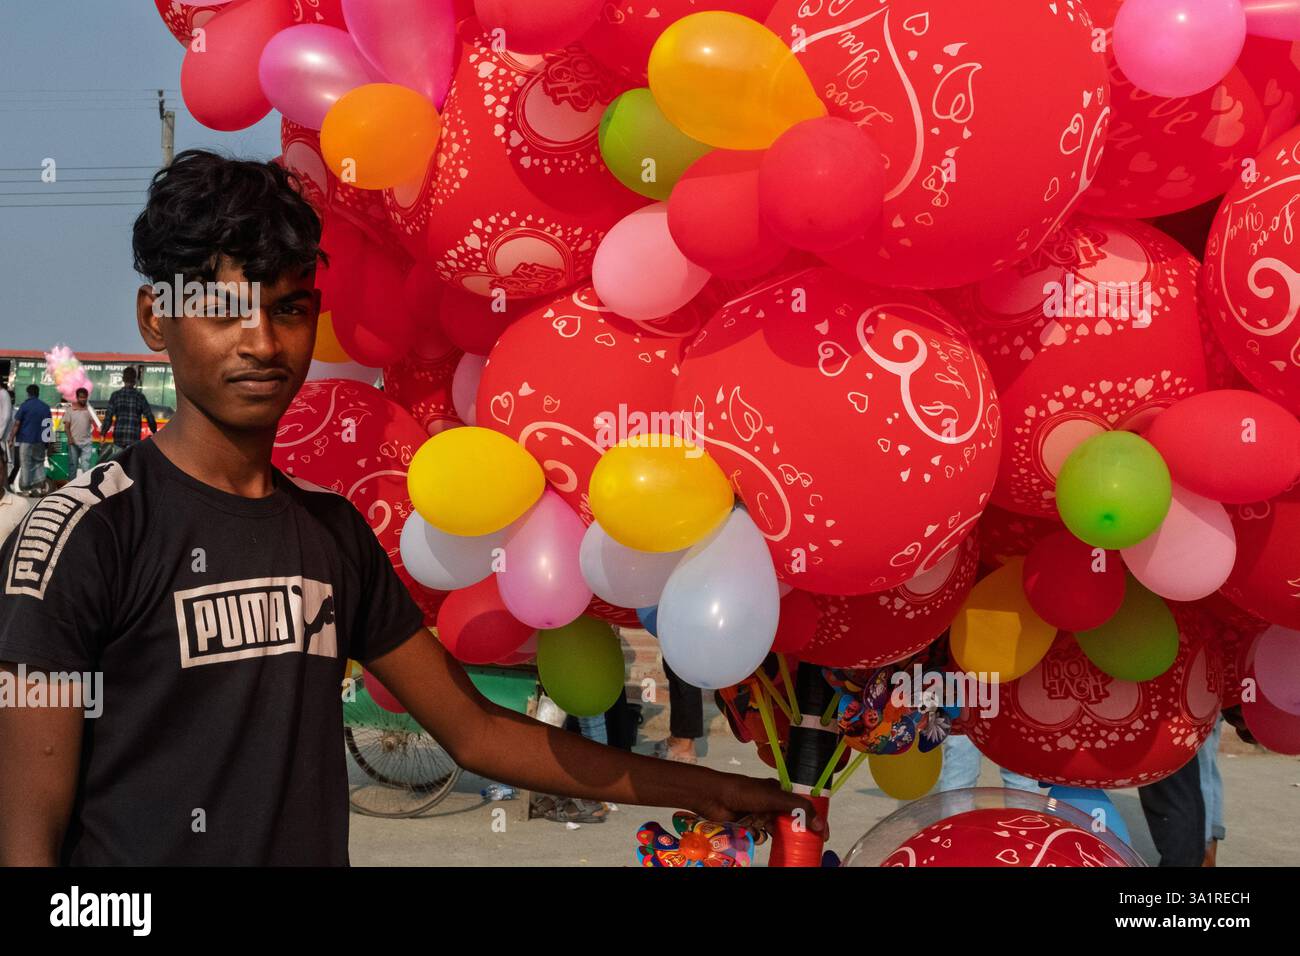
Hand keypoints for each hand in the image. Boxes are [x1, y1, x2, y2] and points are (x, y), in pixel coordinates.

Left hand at [691, 772, 826, 838]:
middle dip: (798, 831)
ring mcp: (760, 814)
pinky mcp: (749, 825)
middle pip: (791, 820)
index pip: (803, 805)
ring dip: (777, 835)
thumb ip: (798, 807)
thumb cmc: (745, 791)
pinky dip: (760, 836)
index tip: (822, 834)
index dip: (814, 818)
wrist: (714, 796)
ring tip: (782, 841)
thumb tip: (819, 823)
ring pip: (776, 830)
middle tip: (808, 844)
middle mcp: (772, 802)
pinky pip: (761, 835)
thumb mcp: (775, 797)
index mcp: (780, 791)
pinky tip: (758, 835)